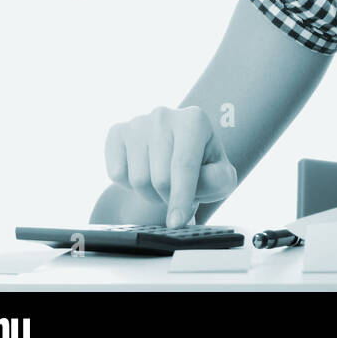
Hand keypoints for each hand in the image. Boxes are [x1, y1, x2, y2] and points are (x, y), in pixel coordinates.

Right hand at [104, 105, 237, 227]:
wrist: (175, 153)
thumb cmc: (202, 166)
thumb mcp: (220, 175)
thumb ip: (218, 180)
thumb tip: (201, 183)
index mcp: (194, 120)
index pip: (184, 165)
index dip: (180, 197)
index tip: (176, 222)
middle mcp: (164, 116)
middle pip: (159, 177)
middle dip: (169, 197)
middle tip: (178, 195)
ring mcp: (137, 122)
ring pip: (137, 179)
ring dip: (151, 194)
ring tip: (163, 184)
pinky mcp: (117, 132)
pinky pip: (116, 174)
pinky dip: (129, 185)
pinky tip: (144, 173)